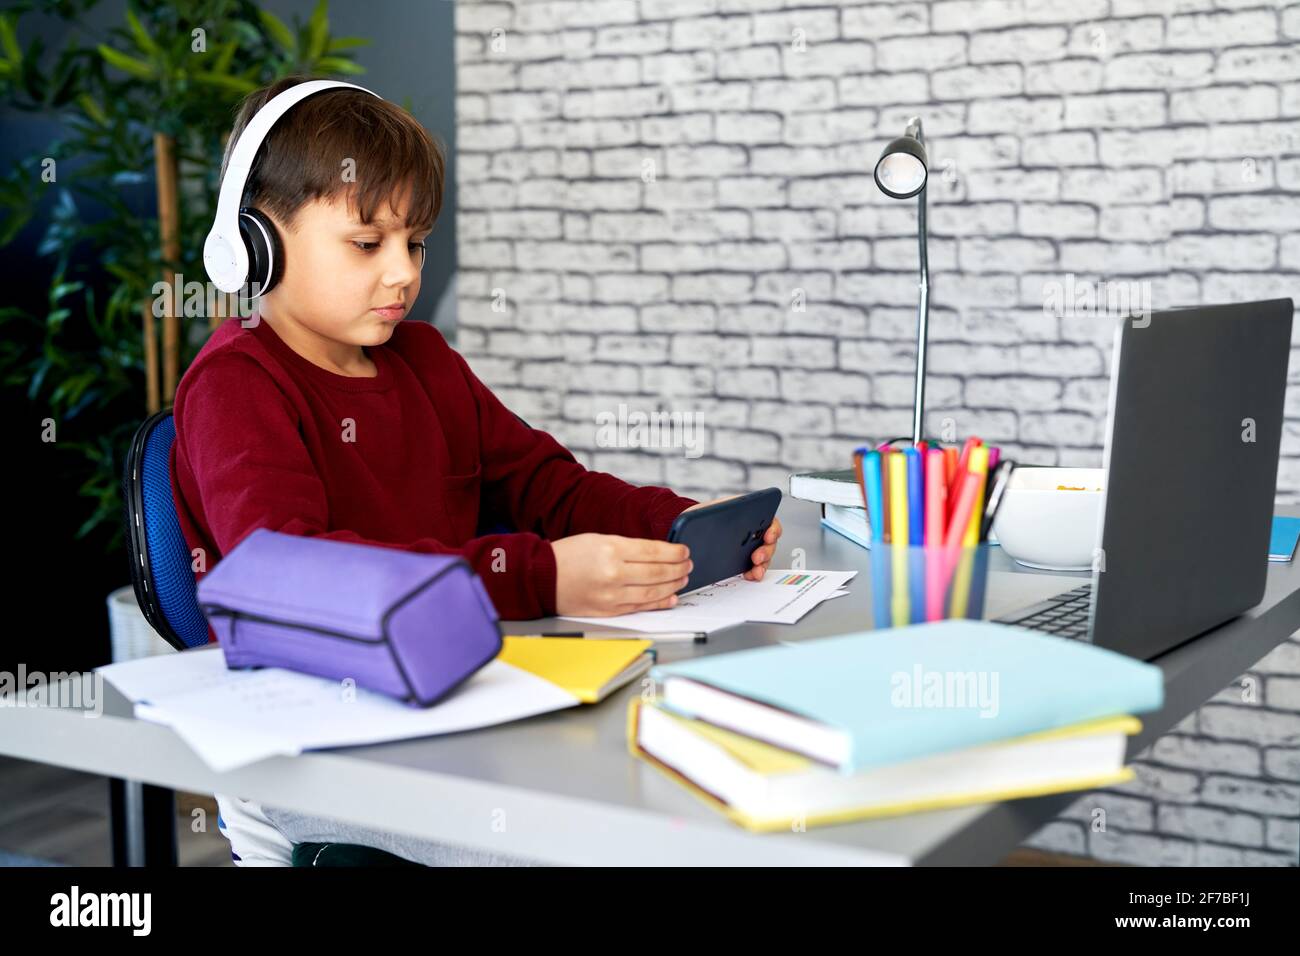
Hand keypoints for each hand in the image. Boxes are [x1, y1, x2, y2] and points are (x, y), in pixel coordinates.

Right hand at [552, 534, 692, 615]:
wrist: (542, 578)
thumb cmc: (568, 556)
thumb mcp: (598, 539)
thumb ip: (628, 547)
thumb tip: (658, 555)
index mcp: (611, 550)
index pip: (653, 552)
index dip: (674, 552)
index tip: (685, 551)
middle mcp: (613, 574)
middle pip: (657, 573)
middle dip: (678, 569)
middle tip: (689, 565)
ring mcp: (612, 595)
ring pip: (653, 592)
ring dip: (673, 585)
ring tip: (683, 579)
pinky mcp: (609, 611)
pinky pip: (641, 607)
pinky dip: (660, 603)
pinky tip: (671, 598)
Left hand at [682, 496, 782, 581]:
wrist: (693, 528)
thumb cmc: (704, 514)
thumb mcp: (710, 509)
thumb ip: (717, 512)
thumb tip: (713, 520)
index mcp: (750, 515)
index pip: (770, 521)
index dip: (773, 529)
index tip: (769, 536)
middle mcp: (754, 532)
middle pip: (769, 542)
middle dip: (766, 551)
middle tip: (757, 557)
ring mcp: (750, 547)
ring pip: (764, 557)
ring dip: (762, 565)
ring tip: (755, 571)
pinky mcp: (743, 560)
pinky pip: (754, 567)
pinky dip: (754, 572)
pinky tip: (748, 575)